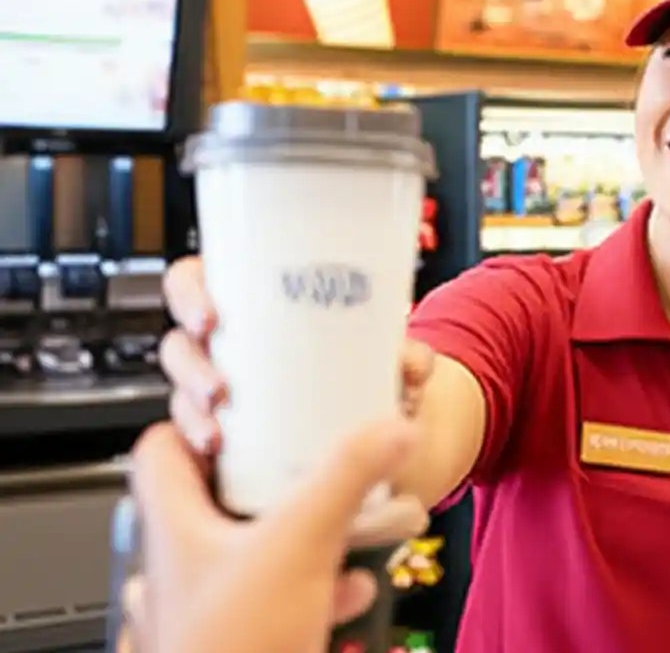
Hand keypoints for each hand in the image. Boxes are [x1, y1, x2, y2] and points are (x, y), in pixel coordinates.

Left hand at [122, 418, 425, 652]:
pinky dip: (318, 585)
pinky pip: (279, 595)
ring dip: (304, 534)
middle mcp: (185, 564)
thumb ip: (345, 480)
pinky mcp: (242, 637)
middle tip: (308, 462)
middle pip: (220, 495)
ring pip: (254, 547)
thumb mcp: (299, 544)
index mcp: (177, 526)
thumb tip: (387, 430)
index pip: (163, 448)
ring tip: (344, 524)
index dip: (202, 420)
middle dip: (276, 480)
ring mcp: (211, 604)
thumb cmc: (231, 650)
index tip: (248, 409)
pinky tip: (351, 587)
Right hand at [159, 257, 434, 456]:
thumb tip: (414, 364)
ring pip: (181, 397)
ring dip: (190, 416)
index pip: (195, 284)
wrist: (379, 443)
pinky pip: (190, 445)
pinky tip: (216, 460)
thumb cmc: (369, 381)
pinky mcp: (219, 442)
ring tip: (217, 436)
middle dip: (190, 368)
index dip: (190, 295)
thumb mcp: (389, 366)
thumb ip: (407, 361)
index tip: (212, 317)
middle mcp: (227, 351)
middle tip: (219, 389)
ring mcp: (217, 397)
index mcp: (252, 311)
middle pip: (181, 344)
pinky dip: (198, 453)